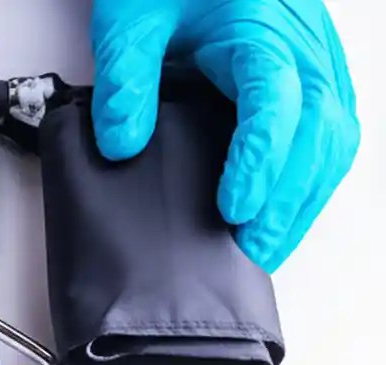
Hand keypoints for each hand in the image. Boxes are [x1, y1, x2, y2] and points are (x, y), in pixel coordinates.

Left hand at [90, 0, 359, 271]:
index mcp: (261, 33)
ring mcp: (318, 66)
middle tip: (251, 249)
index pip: (277, 104)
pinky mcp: (317, 81)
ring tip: (264, 247)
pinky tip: (279, 216)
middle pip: (319, 133)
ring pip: (334, 141)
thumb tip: (121, 145)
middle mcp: (304, 51)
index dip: (260, 161)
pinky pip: (330, 137)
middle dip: (287, 199)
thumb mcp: (132, 21)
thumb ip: (125, 80)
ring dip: (303, 199)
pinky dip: (310, 182)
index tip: (232, 208)